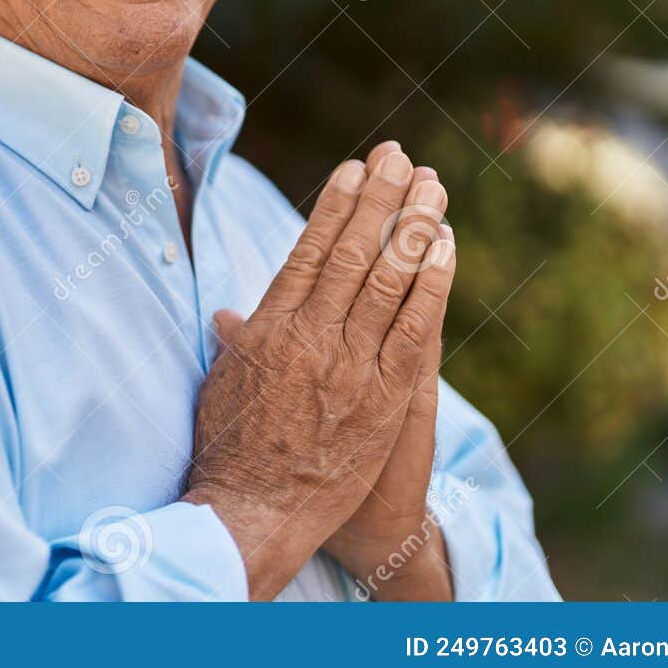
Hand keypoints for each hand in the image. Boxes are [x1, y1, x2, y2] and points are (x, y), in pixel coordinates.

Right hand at [181, 144, 452, 600]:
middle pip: (355, 250)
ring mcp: (351, 364)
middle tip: (399, 156)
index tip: (353, 168)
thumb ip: (238, 341)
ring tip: (431, 185)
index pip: (309, 249)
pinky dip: (432, 282)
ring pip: (390, 279)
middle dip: (379, 197)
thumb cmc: (231, 446)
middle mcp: (311, 336)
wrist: (256, 510)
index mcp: (270, 326)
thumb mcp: (223, 383)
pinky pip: (416, 327)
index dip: (335, 204)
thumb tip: (231, 314)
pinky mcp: (385, 397)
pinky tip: (444, 246)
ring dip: (414, 225)